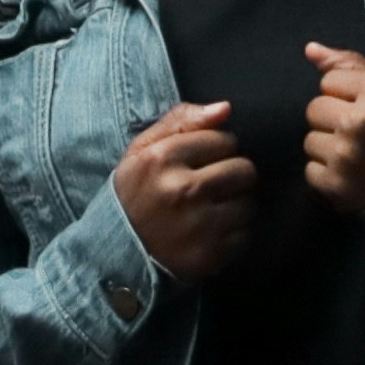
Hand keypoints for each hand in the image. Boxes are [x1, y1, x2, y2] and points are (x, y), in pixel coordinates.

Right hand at [112, 97, 257, 280]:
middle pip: (244, 170)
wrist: (116, 252)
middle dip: (232, 177)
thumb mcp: (143, 150)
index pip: (225, 140)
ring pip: (248, 204)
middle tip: (210, 188)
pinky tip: (207, 236)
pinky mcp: (210, 255)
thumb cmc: (134, 193)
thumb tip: (226, 109)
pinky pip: (244, 236)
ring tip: (208, 213)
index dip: (216, 151)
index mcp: (163, 158)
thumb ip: (181, 121)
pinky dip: (231, 237)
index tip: (200, 164)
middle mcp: (182, 190)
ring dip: (234, 207)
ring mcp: (198, 225)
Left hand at [300, 44, 364, 216]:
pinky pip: (311, 172)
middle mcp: (361, 122)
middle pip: (314, 109)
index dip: (346, 95)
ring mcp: (347, 157)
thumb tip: (309, 49)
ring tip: (357, 154)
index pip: (328, 82)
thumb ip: (349, 65)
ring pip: (310, 142)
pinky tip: (352, 174)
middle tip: (361, 133)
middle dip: (333, 119)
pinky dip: (328, 175)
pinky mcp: (338, 187)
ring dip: (328, 148)